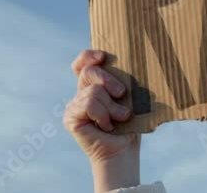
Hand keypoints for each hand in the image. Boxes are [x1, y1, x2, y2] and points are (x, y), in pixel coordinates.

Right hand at [64, 49, 140, 191]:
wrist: (123, 150)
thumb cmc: (130, 123)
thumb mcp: (129, 98)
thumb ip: (123, 82)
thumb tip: (135, 64)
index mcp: (94, 85)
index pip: (82, 64)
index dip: (88, 56)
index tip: (102, 57)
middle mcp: (81, 93)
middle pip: (89, 72)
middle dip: (108, 80)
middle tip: (122, 93)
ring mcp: (74, 105)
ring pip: (93, 91)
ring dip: (111, 106)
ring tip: (119, 118)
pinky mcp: (71, 117)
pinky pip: (89, 104)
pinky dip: (103, 114)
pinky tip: (106, 125)